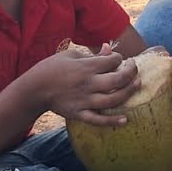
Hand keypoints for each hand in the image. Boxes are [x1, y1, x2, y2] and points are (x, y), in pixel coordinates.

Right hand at [23, 43, 140, 125]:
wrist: (34, 89)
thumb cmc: (52, 68)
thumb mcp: (71, 55)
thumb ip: (93, 54)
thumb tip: (109, 49)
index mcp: (86, 67)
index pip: (113, 61)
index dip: (120, 58)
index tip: (119, 59)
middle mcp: (88, 84)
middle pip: (118, 80)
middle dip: (131, 73)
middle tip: (134, 70)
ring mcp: (84, 100)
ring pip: (113, 99)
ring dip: (129, 93)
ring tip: (137, 85)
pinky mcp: (79, 113)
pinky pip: (98, 120)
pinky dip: (112, 121)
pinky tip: (125, 120)